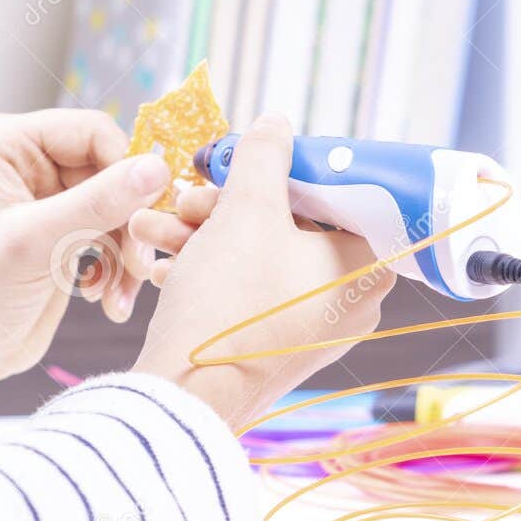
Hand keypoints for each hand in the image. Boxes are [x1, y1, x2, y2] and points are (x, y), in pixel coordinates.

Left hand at [0, 110, 168, 437]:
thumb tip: (159, 168)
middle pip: (112, 171)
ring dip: (127, 252)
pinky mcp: (62, 235)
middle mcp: (29, 163)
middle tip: (138, 266)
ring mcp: (48, 200)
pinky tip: (107, 300)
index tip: (146, 214)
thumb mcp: (34, 243)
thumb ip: (97, 203)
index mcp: (8, 143)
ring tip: (121, 293)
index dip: (126, 168)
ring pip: (119, 208)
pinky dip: (117, 268)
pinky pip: (112, 237)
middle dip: (129, 221)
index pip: (93, 131)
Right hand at [131, 115, 394, 428]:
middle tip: (191, 196)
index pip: (342, 194)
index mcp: (366, 265)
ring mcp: (314, 328)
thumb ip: (264, 156)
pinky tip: (162, 263)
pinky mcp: (276, 347)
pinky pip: (248, 292)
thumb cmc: (229, 301)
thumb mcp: (246, 209)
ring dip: (204, 233)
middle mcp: (350, 300)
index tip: (250, 161)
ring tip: (154, 226)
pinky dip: (208, 271)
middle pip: (292, 223)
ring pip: (260, 256)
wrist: (185, 397)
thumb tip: (276, 124)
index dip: (291, 169)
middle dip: (227, 204)